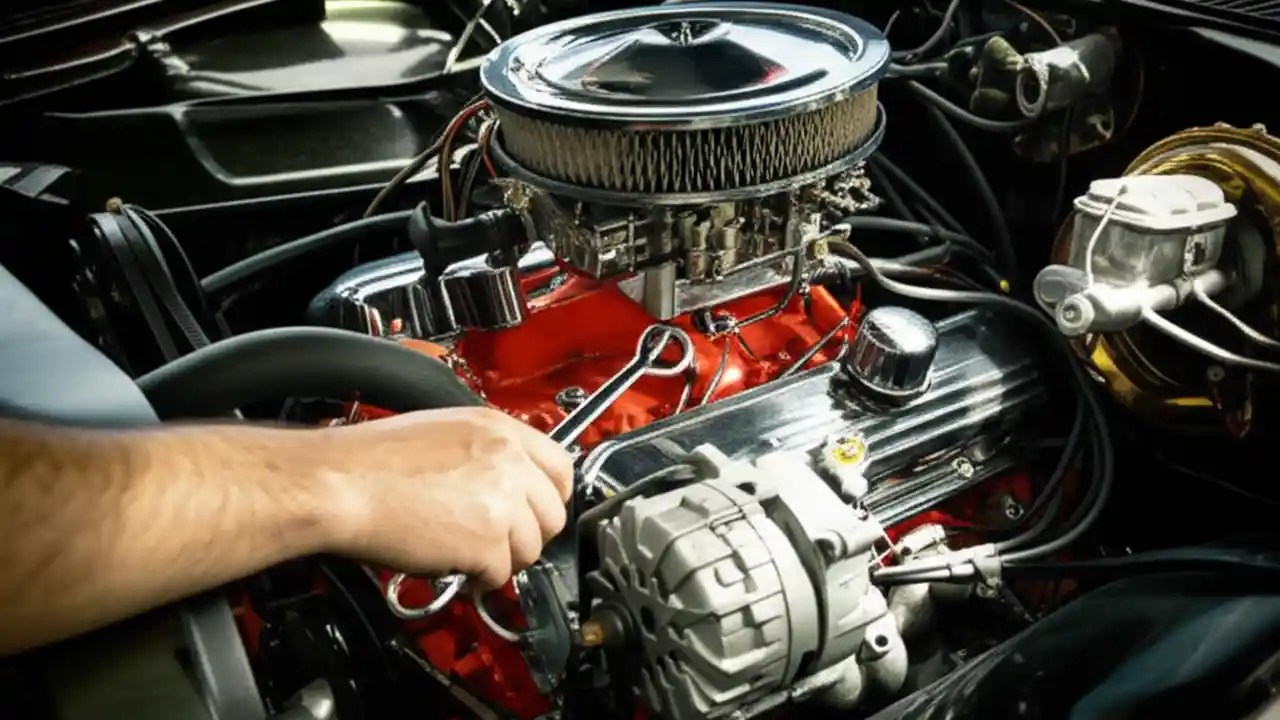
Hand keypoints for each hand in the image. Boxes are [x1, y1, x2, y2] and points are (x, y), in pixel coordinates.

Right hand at [310, 407, 573, 588]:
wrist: (339, 483)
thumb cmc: (371, 460)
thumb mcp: (443, 432)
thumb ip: (485, 454)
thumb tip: (507, 485)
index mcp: (498, 428)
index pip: (561, 468)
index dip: (548, 497)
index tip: (534, 513)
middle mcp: (508, 459)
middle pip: (552, 514)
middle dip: (528, 534)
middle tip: (499, 542)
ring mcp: (502, 500)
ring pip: (531, 548)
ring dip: (503, 559)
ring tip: (467, 554)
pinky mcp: (487, 539)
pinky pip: (500, 574)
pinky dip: (478, 578)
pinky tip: (452, 564)